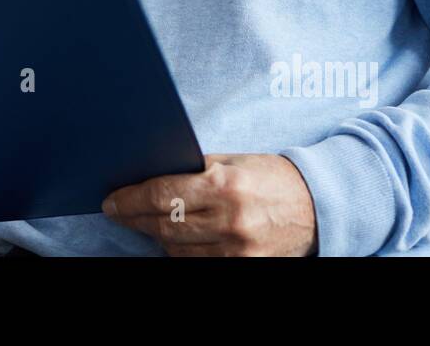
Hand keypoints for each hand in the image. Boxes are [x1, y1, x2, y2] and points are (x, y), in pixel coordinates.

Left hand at [101, 153, 317, 256]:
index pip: (162, 195)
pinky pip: (198, 264)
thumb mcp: (233, 162)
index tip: (111, 201)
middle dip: (134, 219)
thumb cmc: (271, 177)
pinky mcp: (245, 268)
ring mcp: (237, 250)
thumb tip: (150, 175)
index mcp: (225, 185)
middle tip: (117, 212)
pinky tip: (173, 239)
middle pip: (165, 225)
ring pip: (177, 249)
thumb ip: (195, 170)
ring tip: (145, 223)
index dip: (130, 199)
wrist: (318, 205)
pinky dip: (181, 252)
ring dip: (156, 236)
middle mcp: (230, 220)